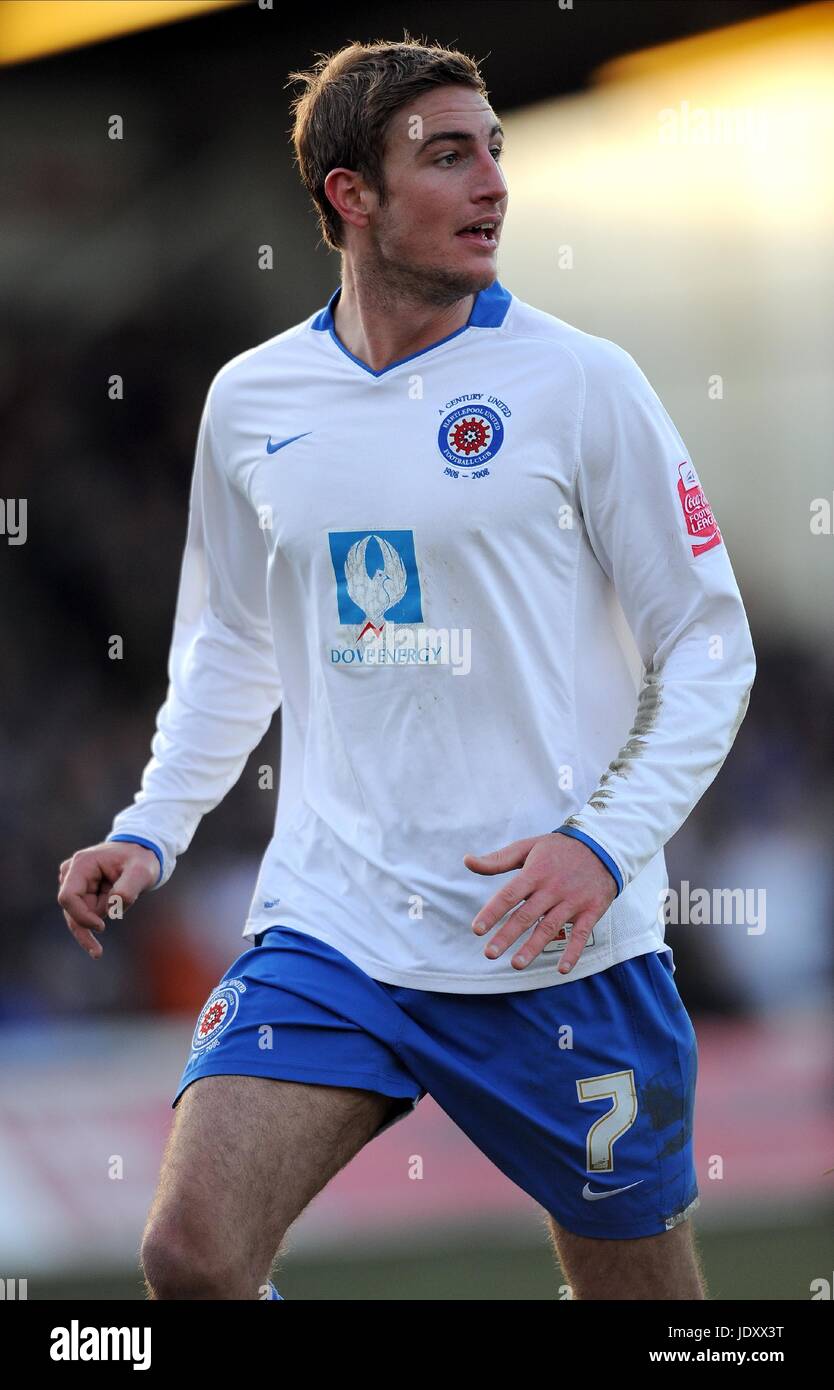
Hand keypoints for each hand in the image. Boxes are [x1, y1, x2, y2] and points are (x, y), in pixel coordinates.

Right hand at [57, 842, 159, 958]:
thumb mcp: (142, 872)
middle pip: (72, 910)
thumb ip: (127, 889)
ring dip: (99, 917)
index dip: (81, 917)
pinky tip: (97, 946)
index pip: (68, 898)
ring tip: (124, 902)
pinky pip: (82, 913)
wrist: (141, 852)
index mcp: (82, 864)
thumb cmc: (141, 859)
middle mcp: (71, 872)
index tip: (102, 928)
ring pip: (77, 914)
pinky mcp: (78, 890)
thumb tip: (111, 908)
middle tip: (98, 952)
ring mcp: (73, 881)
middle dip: (92, 922)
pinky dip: (94, 922)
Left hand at [463, 833, 617, 974]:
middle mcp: (552, 888)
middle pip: (526, 915)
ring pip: (550, 927)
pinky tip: (562, 969)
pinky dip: (573, 952)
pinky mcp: (591, 909)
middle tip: (489, 954)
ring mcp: (573, 900)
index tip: (476, 929)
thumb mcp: (527, 847)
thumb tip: (467, 861)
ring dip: (533, 947)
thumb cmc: (558, 849)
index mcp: (535, 873)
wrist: (603, 845)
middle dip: (507, 935)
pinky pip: (581, 934)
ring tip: (516, 964)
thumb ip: (498, 859)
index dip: (492, 912)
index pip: (509, 895)